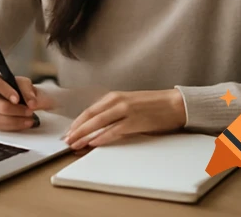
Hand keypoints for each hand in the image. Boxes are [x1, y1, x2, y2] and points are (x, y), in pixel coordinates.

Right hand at [0, 71, 55, 131]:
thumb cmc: (10, 86)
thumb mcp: (19, 81)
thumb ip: (26, 89)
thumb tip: (32, 103)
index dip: (6, 91)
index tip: (17, 99)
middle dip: (13, 110)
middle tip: (29, 111)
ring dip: (14, 120)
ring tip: (29, 119)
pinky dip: (12, 126)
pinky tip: (23, 123)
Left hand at [62, 88, 186, 148]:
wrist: (174, 103)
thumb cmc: (152, 105)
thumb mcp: (128, 104)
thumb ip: (114, 112)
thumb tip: (98, 126)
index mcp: (113, 97)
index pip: (89, 110)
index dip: (77, 122)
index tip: (68, 132)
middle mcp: (116, 101)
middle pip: (90, 116)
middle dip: (76, 129)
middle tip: (66, 140)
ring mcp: (125, 110)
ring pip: (98, 123)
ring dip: (85, 134)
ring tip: (75, 144)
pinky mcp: (135, 121)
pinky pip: (114, 130)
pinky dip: (102, 136)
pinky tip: (94, 142)